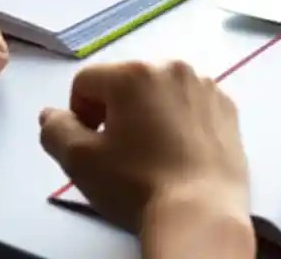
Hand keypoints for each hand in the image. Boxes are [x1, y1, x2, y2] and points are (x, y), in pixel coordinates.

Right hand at [39, 61, 252, 258]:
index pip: (86, 81)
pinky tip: (179, 153)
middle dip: (115, 111)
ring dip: (149, 114)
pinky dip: (181, 121)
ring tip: (151, 153)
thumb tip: (53, 114)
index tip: (90, 144)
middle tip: (118, 151)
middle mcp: (173, 68)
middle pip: (126, 83)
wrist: (202, 211)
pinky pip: (192, 105)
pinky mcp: (228, 107)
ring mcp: (206, 86)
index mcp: (134, 73)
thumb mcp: (79, 160)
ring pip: (161, 93)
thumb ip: (55, 129)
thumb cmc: (137, 184)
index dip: (78, 113)